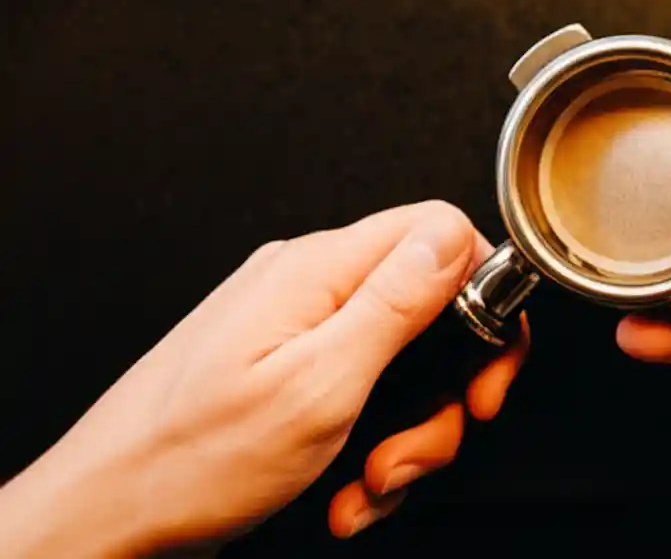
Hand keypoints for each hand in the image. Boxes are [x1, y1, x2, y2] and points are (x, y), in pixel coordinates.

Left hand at [0, 201, 527, 555]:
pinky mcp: (288, 375)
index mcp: (318, 271)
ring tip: (368, 483)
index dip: (484, 299)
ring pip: (403, 366)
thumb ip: (392, 305)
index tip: (482, 370)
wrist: (105, 519)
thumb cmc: (189, 461)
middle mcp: (308, 288)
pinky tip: (342, 490)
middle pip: (431, 311)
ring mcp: (296, 332)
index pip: (441, 233)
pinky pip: (363, 398)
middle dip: (443, 394)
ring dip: (406, 437)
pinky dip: (368, 450)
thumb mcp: (316, 385)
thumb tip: (452, 237)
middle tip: (416, 450)